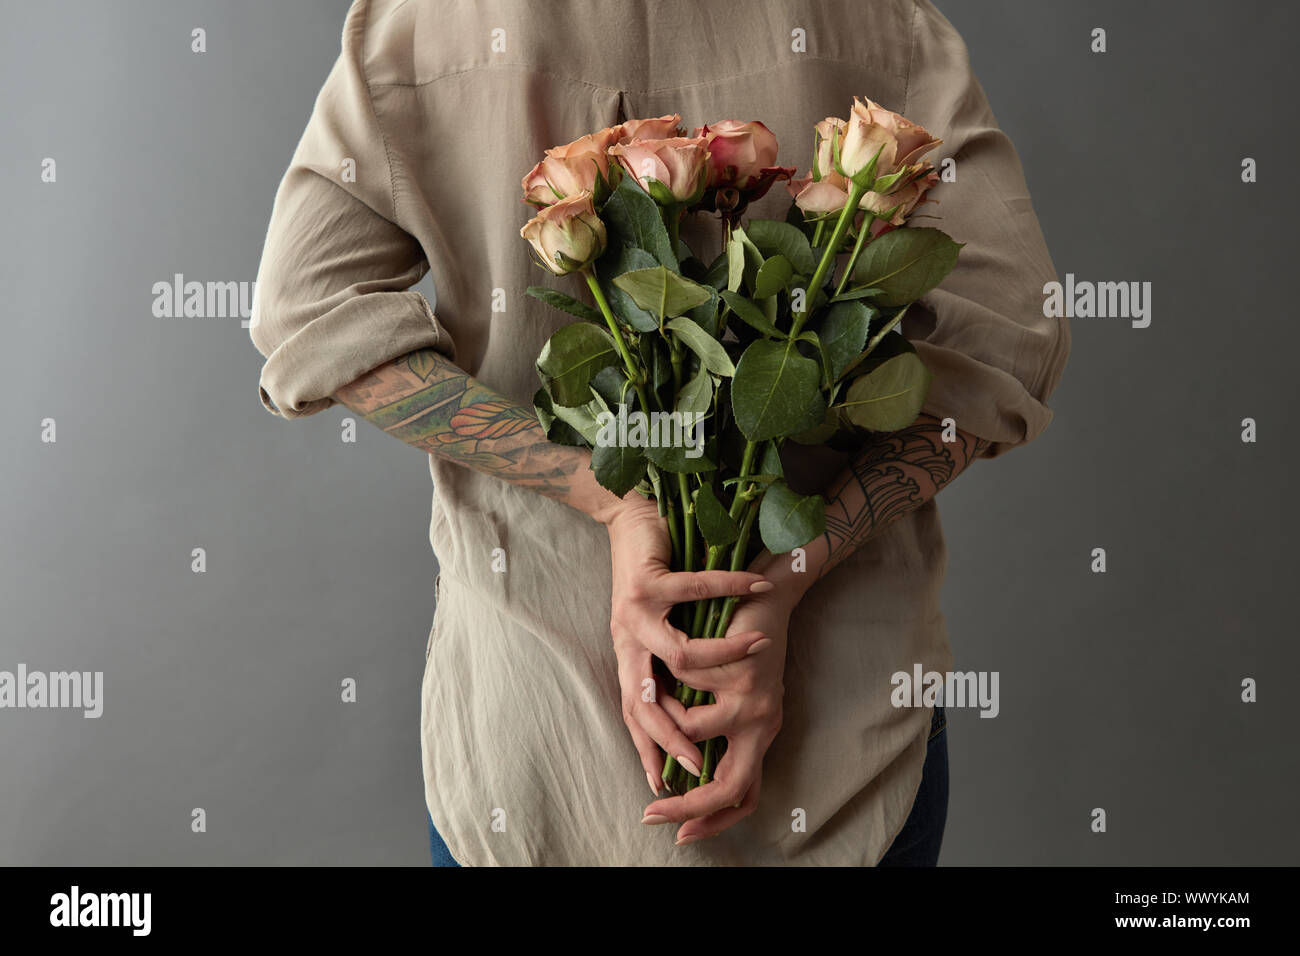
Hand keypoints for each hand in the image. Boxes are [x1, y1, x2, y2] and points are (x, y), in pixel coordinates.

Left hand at [601, 494, 774, 794]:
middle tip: (699, 764)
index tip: (664, 791)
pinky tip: (759, 589)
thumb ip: (671, 675)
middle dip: (672, 737)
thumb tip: (694, 722)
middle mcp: (626, 641)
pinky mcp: (647, 578)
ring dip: (723, 656)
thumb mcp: (661, 637)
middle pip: (643, 702)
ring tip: (759, 654)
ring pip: (677, 652)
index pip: (636, 718)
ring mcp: (634, 611)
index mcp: (630, 658)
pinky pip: (695, 589)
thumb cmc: (657, 583)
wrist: (632, 524)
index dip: (648, 753)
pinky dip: (731, 589)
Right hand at [641, 551, 806, 843]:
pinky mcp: (741, 671)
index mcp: (760, 736)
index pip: (742, 796)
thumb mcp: (735, 697)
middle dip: (687, 805)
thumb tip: (680, 769)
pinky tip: (670, 662)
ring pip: (695, 731)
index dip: (711, 821)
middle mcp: (762, 725)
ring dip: (666, 719)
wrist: (773, 597)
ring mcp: (754, 701)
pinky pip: (692, 685)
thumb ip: (716, 731)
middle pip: (729, 787)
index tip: (678, 831)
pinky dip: (674, 676)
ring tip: (654, 700)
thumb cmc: (747, 645)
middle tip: (652, 812)